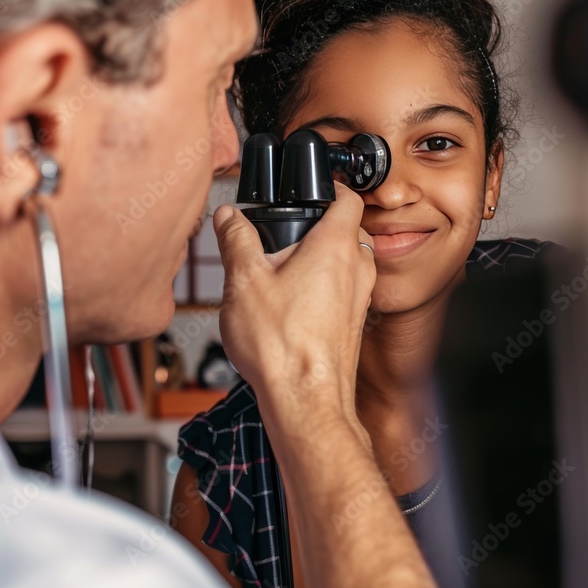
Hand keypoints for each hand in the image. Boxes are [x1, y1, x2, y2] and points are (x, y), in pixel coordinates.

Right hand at [213, 183, 375, 425]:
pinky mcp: (353, 326)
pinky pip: (345, 293)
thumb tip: (228, 217)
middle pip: (349, 230)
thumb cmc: (282, 345)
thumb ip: (236, 240)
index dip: (332, 186)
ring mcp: (360, 300)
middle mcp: (357, 269)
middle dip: (322, 225)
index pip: (348, 197)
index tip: (314, 186)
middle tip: (290, 231)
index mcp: (336, 246)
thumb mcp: (243, 280)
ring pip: (349, 263)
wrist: (304, 402)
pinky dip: (325, 289)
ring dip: (324, 260)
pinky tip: (292, 305)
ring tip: (286, 270)